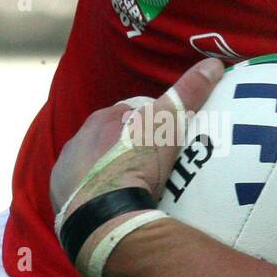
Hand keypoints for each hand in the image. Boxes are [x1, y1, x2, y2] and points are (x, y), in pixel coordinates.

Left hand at [50, 57, 224, 245]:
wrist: (105, 213)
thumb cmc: (135, 162)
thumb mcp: (167, 123)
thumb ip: (188, 92)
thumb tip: (214, 63)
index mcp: (100, 121)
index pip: (127, 113)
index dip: (149, 123)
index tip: (167, 137)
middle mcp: (77, 143)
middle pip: (109, 141)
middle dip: (128, 148)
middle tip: (155, 166)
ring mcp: (66, 174)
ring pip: (94, 168)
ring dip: (112, 174)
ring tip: (137, 189)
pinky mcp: (62, 203)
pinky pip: (84, 196)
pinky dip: (99, 198)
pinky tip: (117, 207)